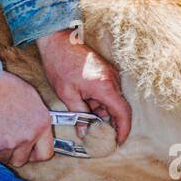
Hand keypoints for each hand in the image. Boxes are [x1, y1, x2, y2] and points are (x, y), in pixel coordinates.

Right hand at [0, 70, 55, 167]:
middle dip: (13, 154)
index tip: (29, 152)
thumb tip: (34, 129)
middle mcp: (28, 137)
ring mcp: (9, 144)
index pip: (45, 153)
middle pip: (21, 160)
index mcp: (41, 125)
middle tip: (6, 142)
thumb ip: (36, 120)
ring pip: (3, 159)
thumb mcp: (31, 99)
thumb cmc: (6, 87)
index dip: (35, 154)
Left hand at [36, 30, 130, 145]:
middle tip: (96, 133)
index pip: (123, 113)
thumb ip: (79, 115)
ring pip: (112, 100)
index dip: (123, 129)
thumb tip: (85, 132)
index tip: (118, 141)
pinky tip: (84, 101)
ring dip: (100, 110)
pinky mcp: (105, 71)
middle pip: (118, 108)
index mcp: (105, 86)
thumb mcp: (67, 94)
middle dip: (108, 122)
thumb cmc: (60, 63)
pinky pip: (107, 91)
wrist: (57, 40)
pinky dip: (98, 100)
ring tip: (82, 111)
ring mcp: (110, 74)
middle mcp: (112, 79)